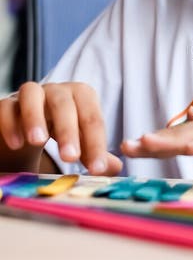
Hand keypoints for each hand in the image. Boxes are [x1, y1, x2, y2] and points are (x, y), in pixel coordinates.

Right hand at [0, 82, 122, 174]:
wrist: (23, 134)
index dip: (96, 142)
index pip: (92, 117)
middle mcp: (55, 91)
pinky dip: (10, 123)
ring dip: (35, 116)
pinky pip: (6, 107)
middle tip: (70, 157)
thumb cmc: (57, 134)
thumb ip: (95, 155)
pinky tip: (17, 144)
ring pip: (32, 93)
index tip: (97, 169)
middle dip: (69, 130)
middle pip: (64, 102)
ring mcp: (28, 95)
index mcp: (80, 97)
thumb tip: (115, 167)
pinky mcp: (5, 105)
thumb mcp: (78, 145)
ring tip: (39, 142)